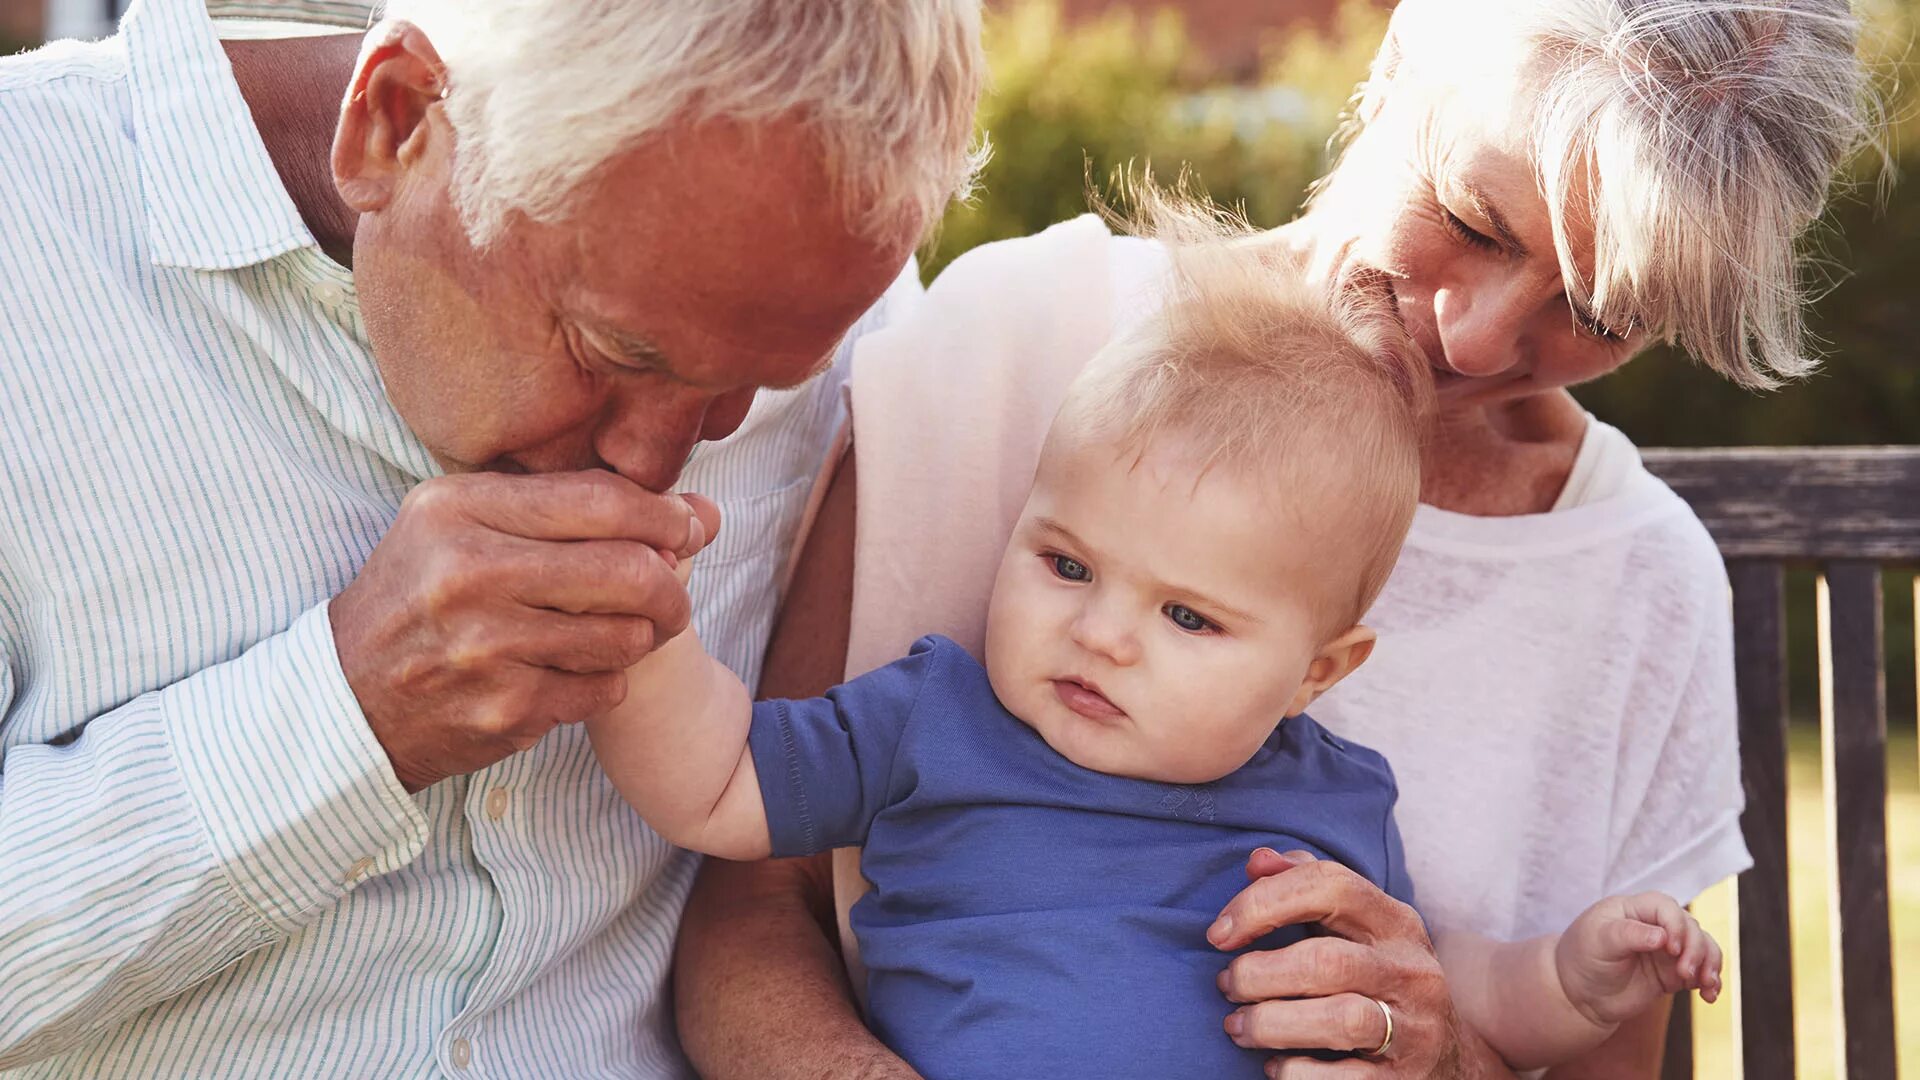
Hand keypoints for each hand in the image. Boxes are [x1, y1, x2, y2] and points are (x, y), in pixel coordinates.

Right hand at [330, 470, 721, 790]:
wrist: (345, 699)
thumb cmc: (419, 595)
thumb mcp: (463, 525)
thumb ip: (575, 508)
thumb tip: (705, 513)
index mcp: (459, 512)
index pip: (601, 501)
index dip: (664, 515)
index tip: (687, 527)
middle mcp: (469, 575)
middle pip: (630, 570)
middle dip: (673, 583)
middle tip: (673, 593)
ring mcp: (488, 648)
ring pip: (627, 635)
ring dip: (641, 636)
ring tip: (618, 630)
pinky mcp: (506, 710)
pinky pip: (604, 689)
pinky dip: (605, 681)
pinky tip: (572, 672)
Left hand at [1212, 849, 1465, 1077]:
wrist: (1450, 1060)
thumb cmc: (1379, 981)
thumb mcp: (1358, 929)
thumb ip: (1307, 886)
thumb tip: (1258, 861)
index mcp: (1396, 922)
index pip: (1331, 886)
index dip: (1263, 902)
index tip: (1218, 933)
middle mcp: (1411, 971)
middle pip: (1327, 961)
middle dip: (1258, 973)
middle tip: (1225, 986)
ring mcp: (1416, 1029)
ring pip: (1340, 1020)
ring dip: (1271, 1024)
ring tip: (1238, 1027)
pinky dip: (1297, 1074)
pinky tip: (1275, 1067)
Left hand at [1556, 892, 1721, 1026]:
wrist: (1580, 994)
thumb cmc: (1583, 959)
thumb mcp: (1598, 942)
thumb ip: (1628, 935)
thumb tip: (1661, 936)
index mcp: (1632, 908)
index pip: (1666, 906)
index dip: (1676, 925)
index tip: (1671, 949)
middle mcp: (1654, 925)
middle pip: (1690, 926)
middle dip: (1695, 949)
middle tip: (1685, 973)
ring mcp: (1667, 949)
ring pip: (1703, 946)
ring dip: (1710, 964)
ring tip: (1705, 985)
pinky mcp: (1674, 972)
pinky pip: (1702, 970)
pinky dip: (1711, 981)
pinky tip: (1709, 995)